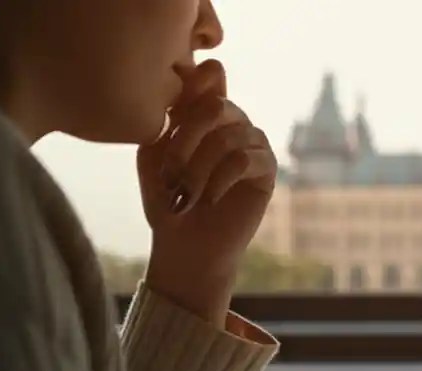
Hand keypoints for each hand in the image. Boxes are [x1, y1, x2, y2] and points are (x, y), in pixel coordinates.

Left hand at [137, 59, 276, 324]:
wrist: (184, 243)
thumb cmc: (165, 197)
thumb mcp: (155, 151)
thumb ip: (172, 115)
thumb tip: (199, 81)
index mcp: (204, 110)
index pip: (211, 75)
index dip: (195, 83)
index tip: (172, 118)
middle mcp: (233, 122)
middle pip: (216, 104)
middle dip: (186, 139)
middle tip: (169, 173)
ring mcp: (253, 144)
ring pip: (229, 135)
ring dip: (198, 166)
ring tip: (185, 193)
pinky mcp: (267, 171)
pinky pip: (244, 159)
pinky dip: (219, 179)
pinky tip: (210, 198)